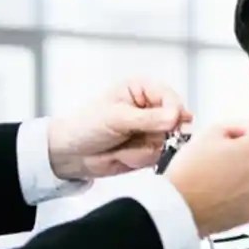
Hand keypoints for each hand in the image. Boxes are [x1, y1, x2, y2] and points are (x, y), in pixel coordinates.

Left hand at [46, 79, 192, 179]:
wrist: (71, 154)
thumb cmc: (85, 126)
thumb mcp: (116, 118)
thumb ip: (148, 119)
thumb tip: (175, 117)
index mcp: (141, 89)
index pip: (170, 97)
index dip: (175, 111)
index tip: (174, 123)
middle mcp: (150, 108)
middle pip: (177, 121)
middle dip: (162, 133)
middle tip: (150, 138)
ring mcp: (152, 130)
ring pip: (169, 142)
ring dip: (147, 148)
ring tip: (124, 146)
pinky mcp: (151, 149)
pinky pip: (160, 156)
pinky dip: (143, 158)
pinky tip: (124, 154)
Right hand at [164, 118, 248, 237]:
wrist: (179, 209)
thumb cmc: (189, 172)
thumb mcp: (208, 133)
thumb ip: (235, 126)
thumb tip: (247, 131)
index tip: (240, 135)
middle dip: (246, 152)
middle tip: (219, 160)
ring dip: (245, 174)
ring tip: (219, 180)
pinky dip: (244, 193)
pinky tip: (225, 194)